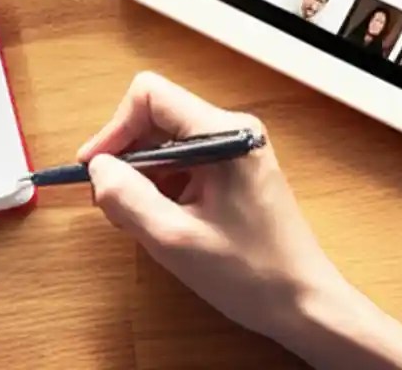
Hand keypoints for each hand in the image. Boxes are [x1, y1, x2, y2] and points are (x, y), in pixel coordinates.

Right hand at [77, 72, 340, 338]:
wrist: (304, 305)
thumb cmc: (250, 274)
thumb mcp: (174, 239)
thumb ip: (127, 197)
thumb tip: (98, 168)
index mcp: (224, 135)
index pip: (149, 97)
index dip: (114, 129)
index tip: (97, 170)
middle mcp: (232, 132)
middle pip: (154, 119)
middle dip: (126, 159)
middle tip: (111, 204)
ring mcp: (235, 152)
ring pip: (164, 145)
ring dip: (141, 179)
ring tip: (139, 221)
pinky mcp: (234, 173)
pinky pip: (182, 165)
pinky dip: (160, 189)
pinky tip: (162, 224)